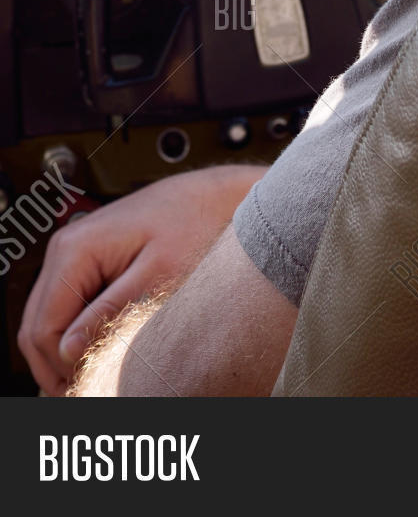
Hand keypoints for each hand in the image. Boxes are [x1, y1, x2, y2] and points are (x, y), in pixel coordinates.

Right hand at [17, 164, 265, 395]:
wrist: (212, 196)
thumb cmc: (193, 227)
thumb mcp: (157, 276)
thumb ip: (109, 312)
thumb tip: (67, 351)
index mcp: (76, 250)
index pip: (43, 327)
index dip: (60, 367)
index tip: (89, 387)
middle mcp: (65, 247)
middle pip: (36, 326)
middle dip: (56, 364)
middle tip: (87, 390)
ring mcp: (73, 251)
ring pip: (46, 318)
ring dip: (63, 350)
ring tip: (94, 375)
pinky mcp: (86, 258)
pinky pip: (66, 305)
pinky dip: (75, 331)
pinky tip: (100, 348)